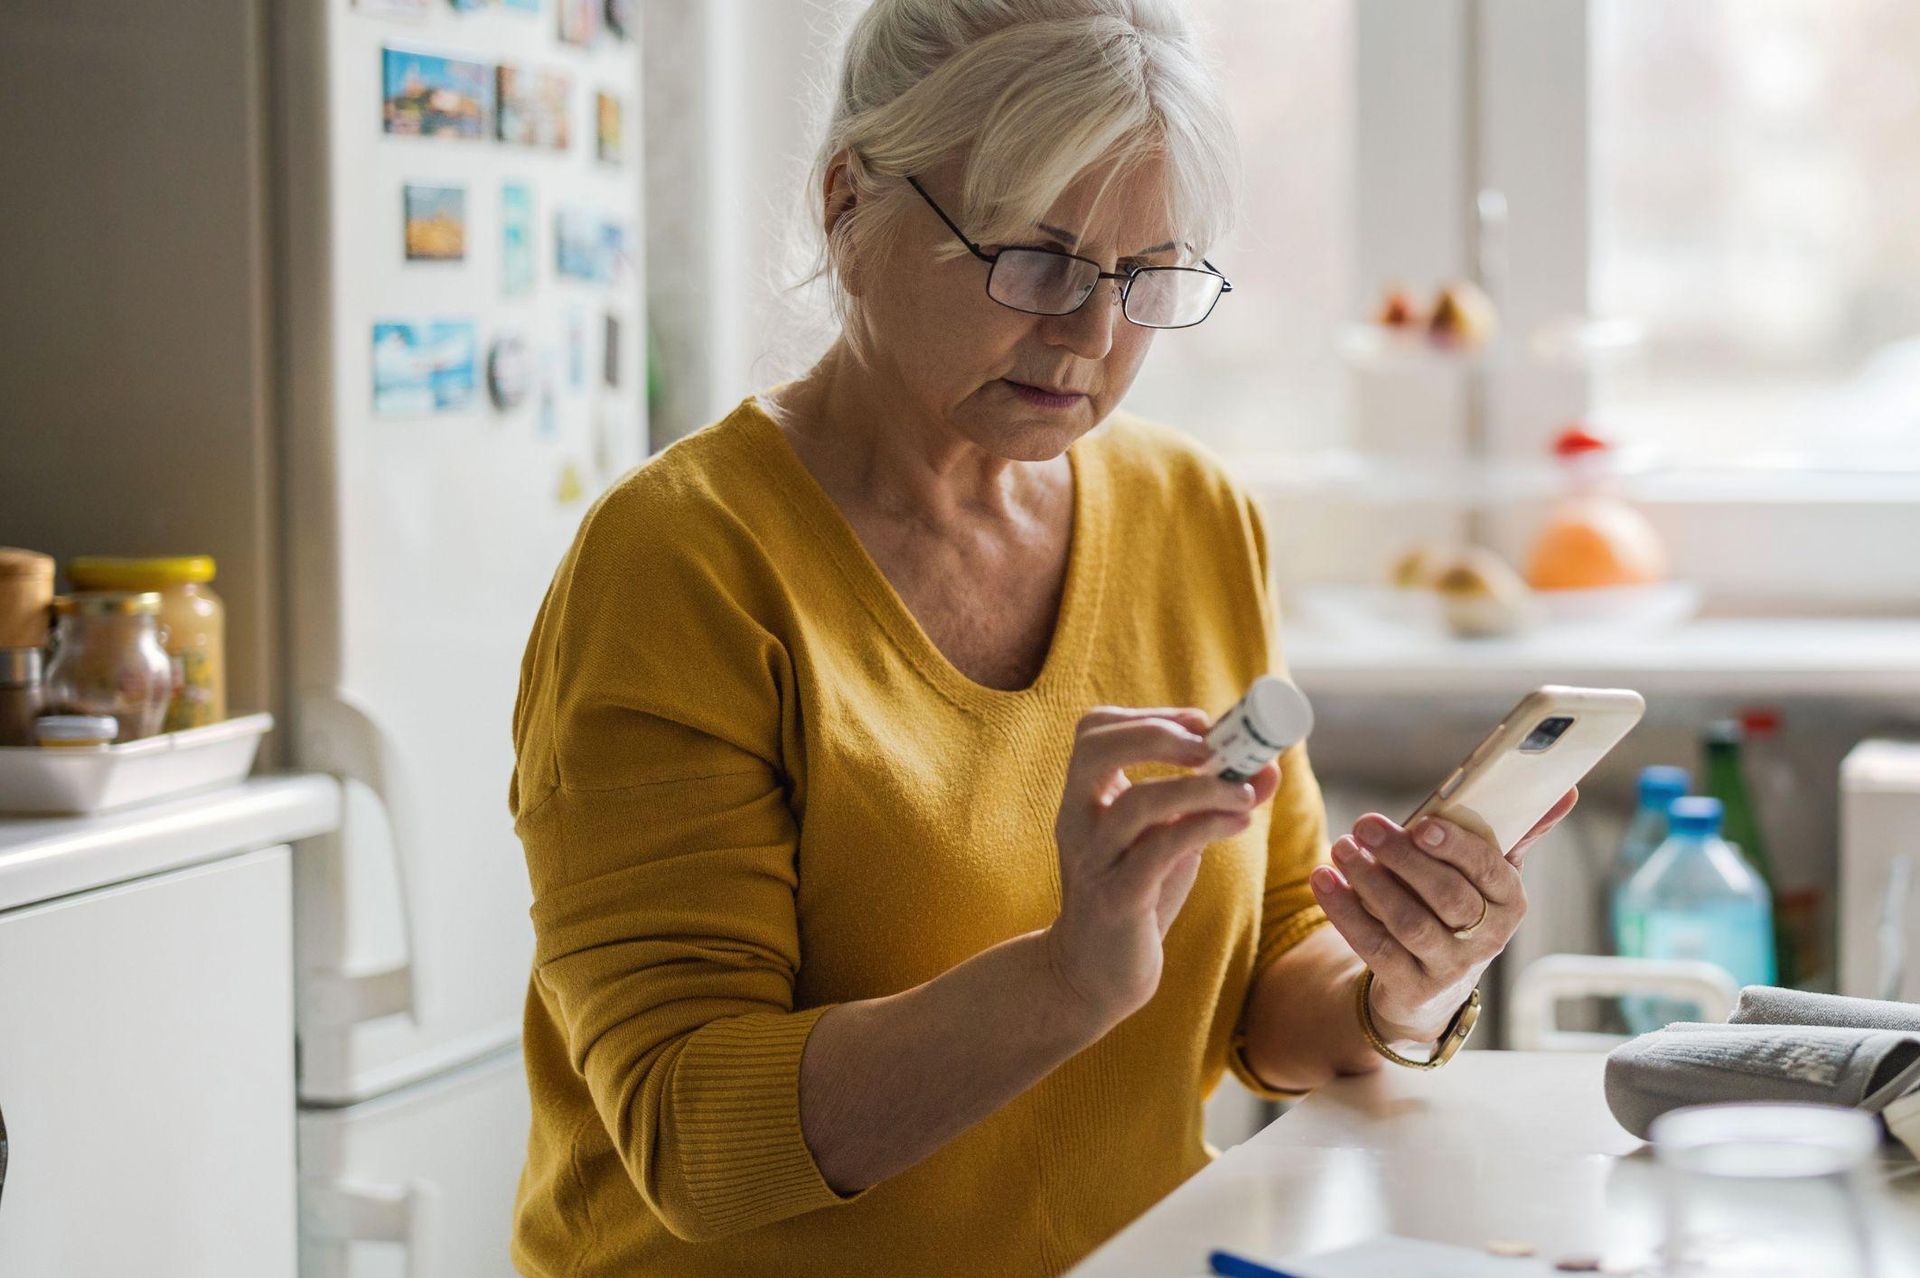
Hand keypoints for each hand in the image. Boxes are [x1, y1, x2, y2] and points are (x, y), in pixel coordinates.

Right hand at [1045, 706, 1281, 1024]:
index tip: (1201, 723)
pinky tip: (1238, 824)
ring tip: (1243, 793)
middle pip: (1095, 749)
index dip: (1148, 715)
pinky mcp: (1117, 900)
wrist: (1094, 973)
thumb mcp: (1169, 839)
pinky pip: (1158, 852)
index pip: (1095, 729)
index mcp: (1084, 797)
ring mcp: (1094, 860)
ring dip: (1199, 788)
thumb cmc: (1134, 894)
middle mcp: (1078, 820)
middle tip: (1211, 746)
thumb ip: (1210, 802)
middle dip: (1158, 735)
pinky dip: (1204, 827)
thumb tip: (1268, 767)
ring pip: (1137, 804)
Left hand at [1308, 789, 1578, 1041]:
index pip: (1489, 870)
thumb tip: (1564, 789)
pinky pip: (1374, 948)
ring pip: (1407, 922)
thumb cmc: (1460, 907)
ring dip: (1370, 882)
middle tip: (1365, 825)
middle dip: (1403, 858)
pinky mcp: (1410, 987)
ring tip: (1342, 848)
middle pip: (1446, 896)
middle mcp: (1486, 938)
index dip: (1456, 847)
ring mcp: (1448, 967)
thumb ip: (1517, 831)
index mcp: (1510, 902)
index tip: (1421, 823)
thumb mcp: (1488, 873)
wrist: (1433, 984)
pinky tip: (1324, 881)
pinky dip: (1345, 912)